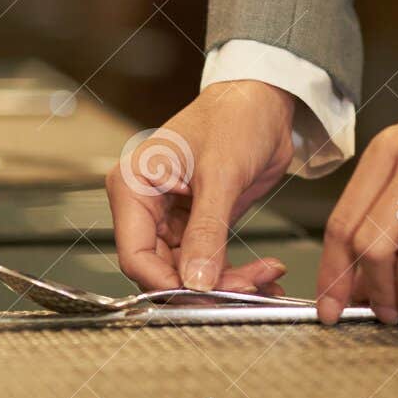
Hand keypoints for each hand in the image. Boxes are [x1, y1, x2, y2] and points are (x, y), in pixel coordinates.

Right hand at [107, 81, 294, 292]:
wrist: (264, 102)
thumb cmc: (233, 116)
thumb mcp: (220, 176)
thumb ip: (207, 233)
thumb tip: (197, 280)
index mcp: (133, 187)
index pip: (135, 254)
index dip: (166, 282)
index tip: (202, 295)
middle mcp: (146, 206)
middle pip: (163, 270)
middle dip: (206, 284)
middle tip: (247, 288)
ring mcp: (171, 219)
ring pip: (189, 273)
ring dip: (228, 283)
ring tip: (265, 277)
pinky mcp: (197, 226)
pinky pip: (209, 263)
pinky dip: (236, 274)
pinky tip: (264, 274)